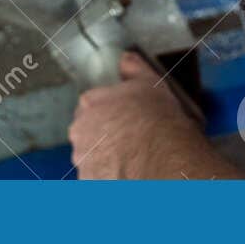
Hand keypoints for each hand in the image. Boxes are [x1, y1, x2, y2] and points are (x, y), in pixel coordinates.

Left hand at [68, 51, 208, 178]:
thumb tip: (126, 60)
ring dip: (106, 159)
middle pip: (88, 133)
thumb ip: (133, 67)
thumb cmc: (158, 121)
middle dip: (104, 137)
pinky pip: (96, 180)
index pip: (91, 106)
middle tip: (129, 141)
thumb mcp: (150, 83)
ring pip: (92, 158)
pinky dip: (109, 179)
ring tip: (131, 161)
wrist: (164, 159)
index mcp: (89, 104)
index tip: (123, 120)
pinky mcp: (90, 183)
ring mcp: (84, 160)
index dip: (109, 113)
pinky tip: (128, 175)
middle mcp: (80, 132)